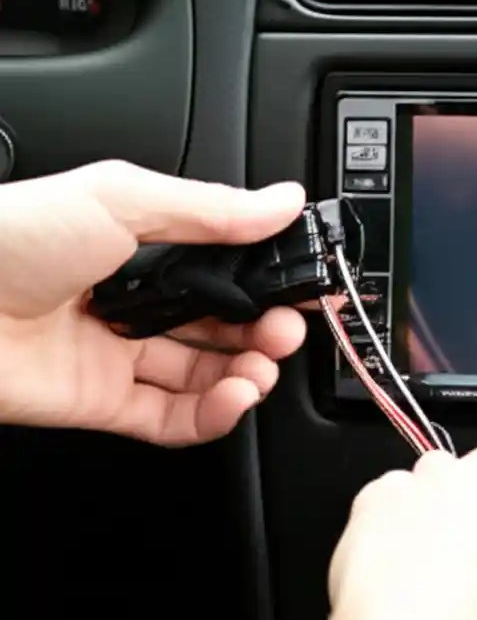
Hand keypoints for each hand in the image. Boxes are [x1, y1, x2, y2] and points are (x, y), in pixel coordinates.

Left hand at [0, 160, 307, 445]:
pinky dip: (214, 416)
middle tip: (289, 328)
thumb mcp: (120, 198)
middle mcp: (131, 302)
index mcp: (138, 246)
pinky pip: (172, 420)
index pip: (224, 269)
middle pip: (222, 326)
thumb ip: (210, 208)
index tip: (304, 286)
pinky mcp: (101, 405)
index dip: (268, 281)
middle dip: (265, 329)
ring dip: (248, 375)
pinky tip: (235, 397)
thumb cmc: (7, 237)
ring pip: (205, 377)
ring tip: (263, 367)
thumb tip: (281, 202)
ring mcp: (116, 357)